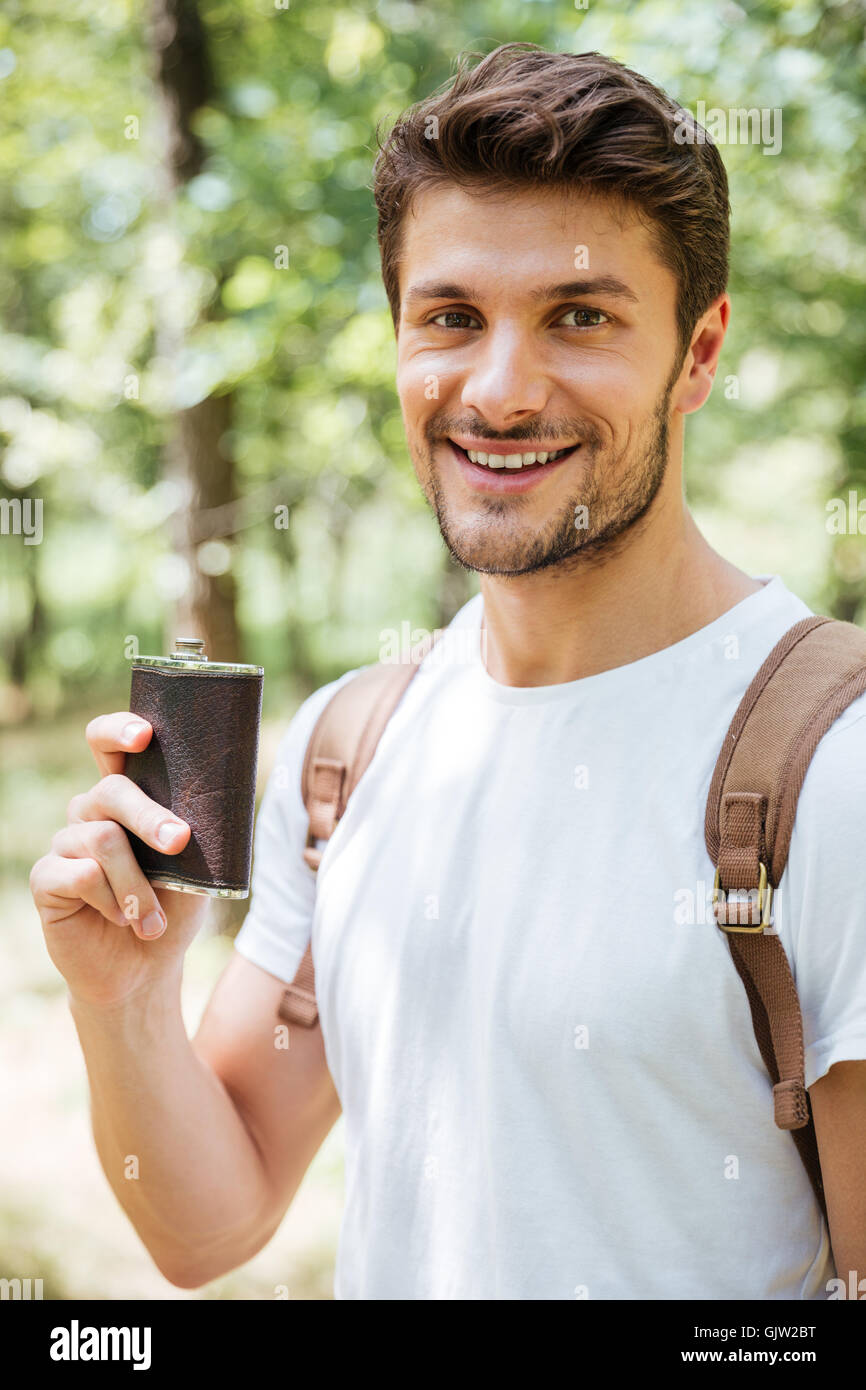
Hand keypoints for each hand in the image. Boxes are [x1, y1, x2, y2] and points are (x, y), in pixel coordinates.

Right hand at [29, 713, 208, 1008]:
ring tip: (151, 919)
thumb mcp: (196, 866)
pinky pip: (79, 874)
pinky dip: (110, 901)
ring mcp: (65, 844)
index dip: (119, 730)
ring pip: (101, 839)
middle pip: (110, 792)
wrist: (146, 970)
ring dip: (136, 884)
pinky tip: (120, 920)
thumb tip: (225, 798)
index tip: (145, 736)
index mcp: (127, 799)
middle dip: (150, 817)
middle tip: (179, 843)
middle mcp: (91, 813)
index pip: (108, 745)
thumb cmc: (173, 908)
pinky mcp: (47, 879)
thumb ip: (198, 829)